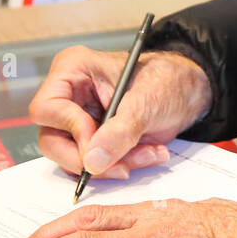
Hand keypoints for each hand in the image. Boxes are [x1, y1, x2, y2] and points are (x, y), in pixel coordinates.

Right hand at [28, 45, 212, 178]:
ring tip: (149, 152)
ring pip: (74, 159)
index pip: (46, 109)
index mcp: (72, 71)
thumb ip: (120, 131)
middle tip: (124, 165)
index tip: (99, 144)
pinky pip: (93, 165)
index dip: (70, 130)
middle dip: (91, 159)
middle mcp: (69, 97)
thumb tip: (92, 161)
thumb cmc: (168, 81)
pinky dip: (121, 166)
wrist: (190, 93)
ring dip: (113, 165)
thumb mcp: (147, 101)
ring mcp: (78, 121)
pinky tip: (148, 153)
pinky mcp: (93, 141)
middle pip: (52, 141)